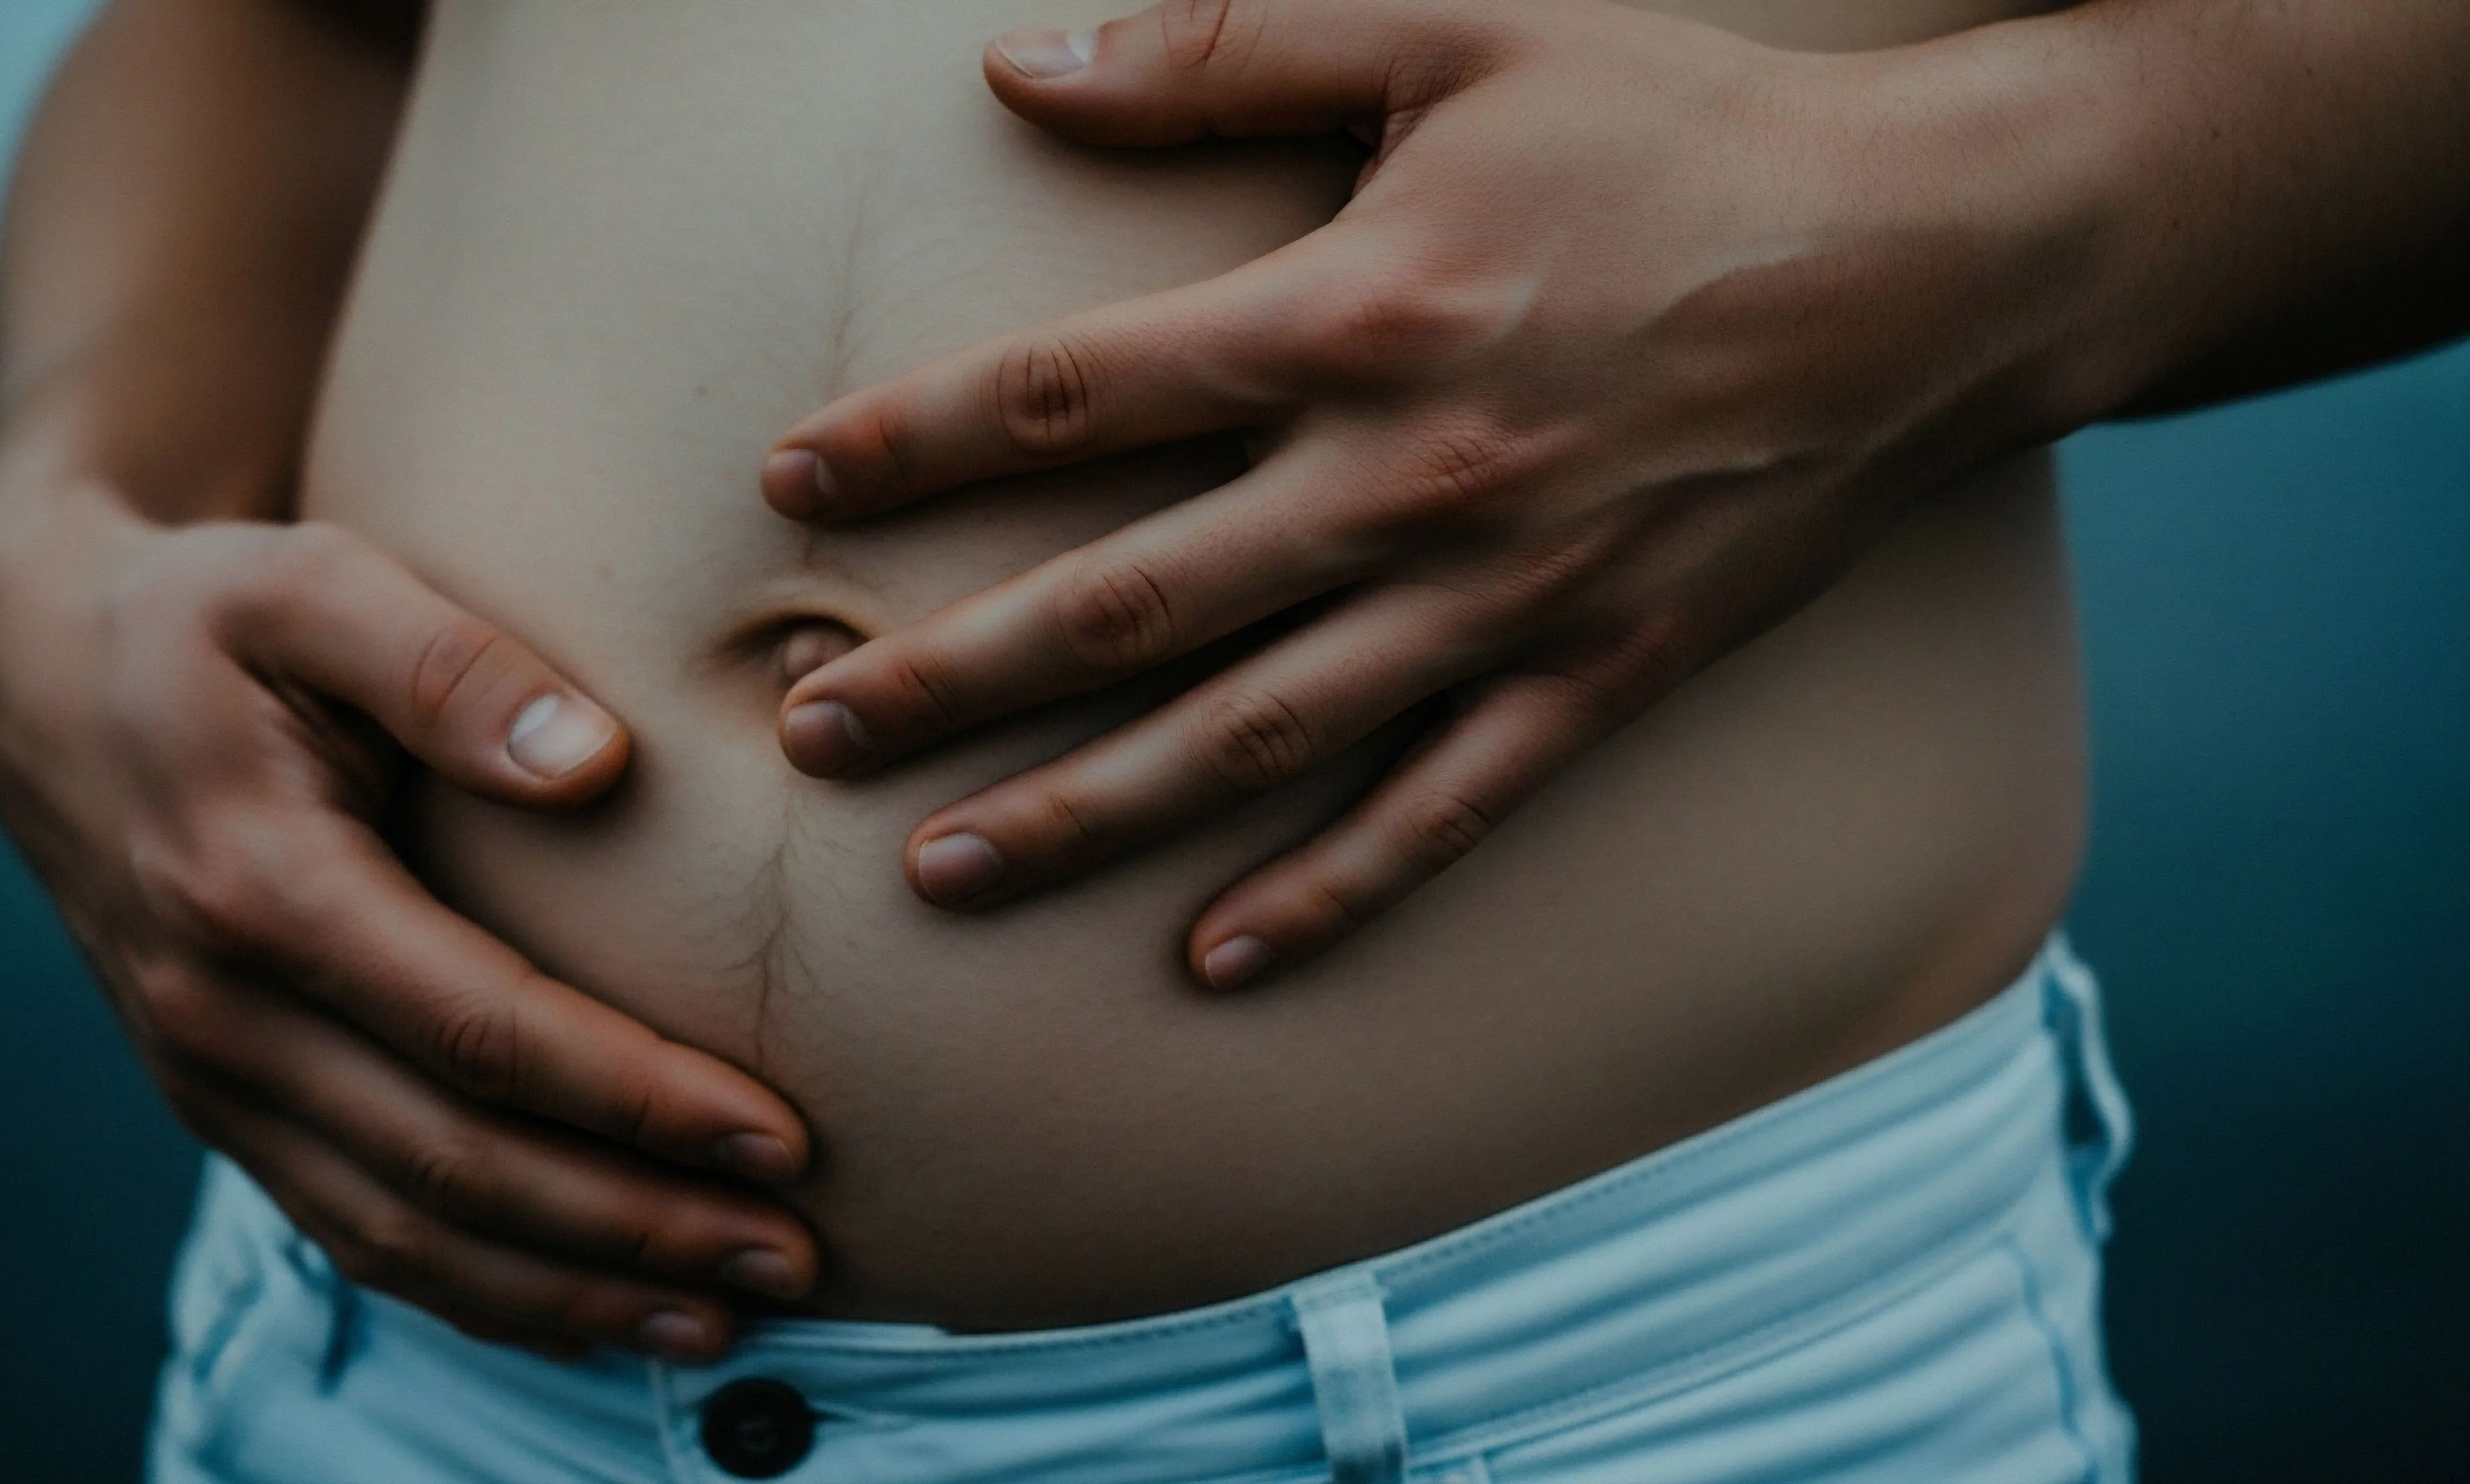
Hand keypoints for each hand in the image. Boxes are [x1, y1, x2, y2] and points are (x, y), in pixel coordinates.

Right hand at [0, 497, 817, 1360]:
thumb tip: (599, 762)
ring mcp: (213, 1080)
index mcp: (259, 889)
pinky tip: (600, 1314)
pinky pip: (357, 1235)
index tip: (777, 1135)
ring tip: (727, 1319)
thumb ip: (449, 665)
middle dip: (635, 1227)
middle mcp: (224, 1014)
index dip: (636, 1099)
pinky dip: (482, 1293)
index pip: (482, 1033)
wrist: (44, 680)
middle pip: (458, 1167)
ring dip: (573, 1293)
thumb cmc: (204, 618)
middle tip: (792, 1257)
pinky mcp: (223, 1108)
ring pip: (408, 1234)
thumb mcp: (310, 583)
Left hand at [762, 0, 2085, 987]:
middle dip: (948, 677)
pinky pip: (1439, 815)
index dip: (912, 442)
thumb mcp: (1460, 31)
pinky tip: (1213, 961)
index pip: (1073, 395)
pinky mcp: (1597, 679)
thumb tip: (1017, 63)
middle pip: (1125, 605)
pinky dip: (1326, 895)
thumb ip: (1228, 48)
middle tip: (807, 739)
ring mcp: (1503, 603)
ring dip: (1082, 815)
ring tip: (939, 873)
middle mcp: (1406, 483)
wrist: (1941, 261)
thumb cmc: (1690, 128)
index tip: (790, 488)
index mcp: (1355, 315)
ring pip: (1249, 740)